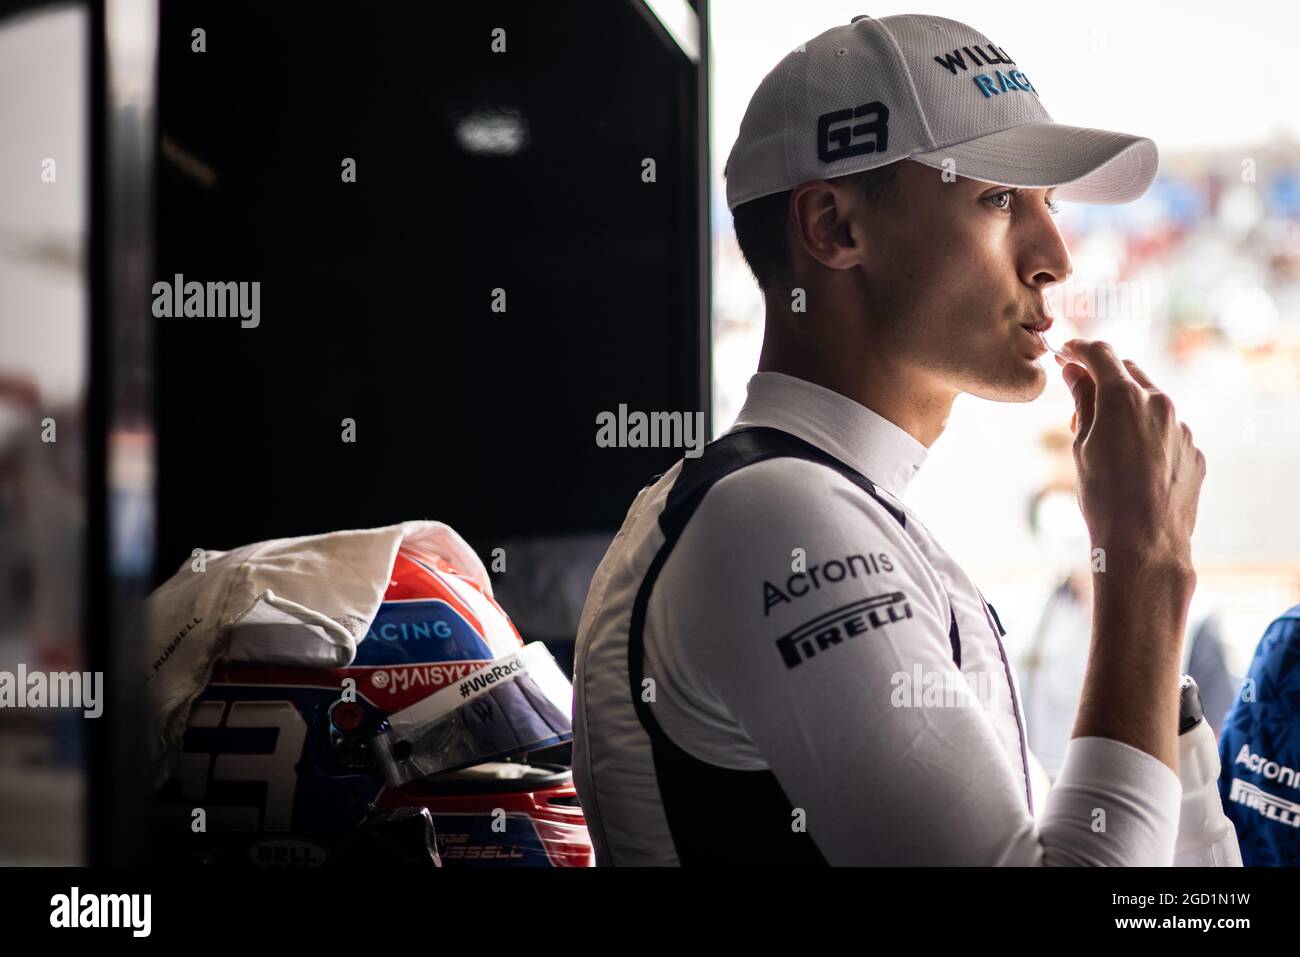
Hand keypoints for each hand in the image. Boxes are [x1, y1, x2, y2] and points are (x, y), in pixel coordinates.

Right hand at [1058, 339, 1204, 571]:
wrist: (1143, 543)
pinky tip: (1133, 467)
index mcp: (1126, 397)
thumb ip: (1082, 402)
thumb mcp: (1081, 446)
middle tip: (1080, 400)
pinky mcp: (1194, 452)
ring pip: (1150, 404)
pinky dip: (1148, 436)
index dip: (1079, 350)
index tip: (1066, 354)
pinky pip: (1168, 432)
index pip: (1101, 354)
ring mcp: (1182, 428)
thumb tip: (1075, 373)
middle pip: (1129, 373)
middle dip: (1105, 378)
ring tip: (1107, 445)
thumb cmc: (1104, 496)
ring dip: (1128, 410)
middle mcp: (1160, 404)